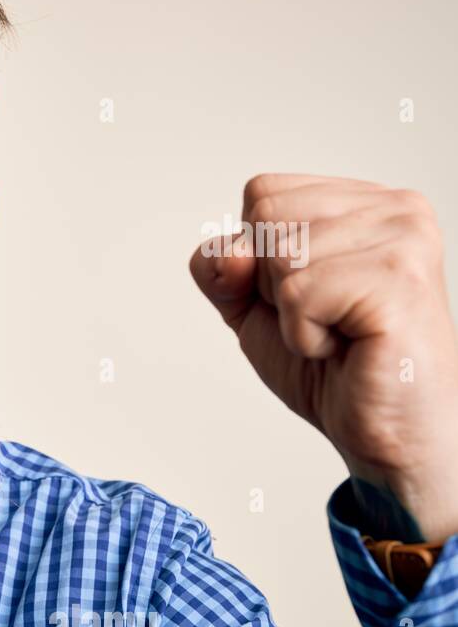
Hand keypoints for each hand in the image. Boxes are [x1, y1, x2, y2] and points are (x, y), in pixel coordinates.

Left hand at [190, 174, 457, 542]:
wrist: (385, 434)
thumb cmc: (331, 369)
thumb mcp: (253, 307)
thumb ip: (222, 268)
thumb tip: (228, 252)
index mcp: (363, 201)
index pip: (262, 192)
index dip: (256, 256)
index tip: (306, 296)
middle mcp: (393, 208)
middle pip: (266, 216)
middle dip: (272, 284)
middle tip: (326, 320)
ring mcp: (404, 239)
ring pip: (280, 255)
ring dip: (292, 314)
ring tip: (340, 334)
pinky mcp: (399, 280)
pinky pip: (299, 294)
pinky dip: (305, 335)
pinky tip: (348, 346)